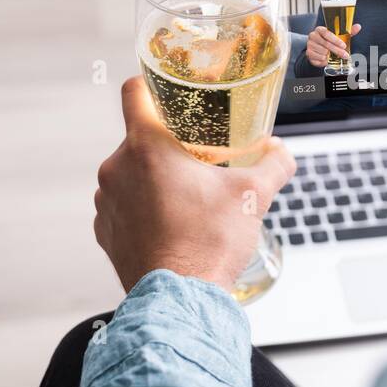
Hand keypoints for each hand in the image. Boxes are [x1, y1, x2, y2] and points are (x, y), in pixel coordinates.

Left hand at [94, 77, 295, 293]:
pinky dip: (142, 209)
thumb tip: (282, 151)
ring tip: (187, 198)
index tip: (167, 93)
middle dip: (167, 146)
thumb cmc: (210, 244)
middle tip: (198, 159)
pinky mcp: (104, 231)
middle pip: (138, 138)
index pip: (133, 93)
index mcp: (146, 147)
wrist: (181, 300)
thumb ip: (273, 163)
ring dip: (153, 179)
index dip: (150, 86)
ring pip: (130, 174)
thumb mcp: (253, 195)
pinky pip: (122, 206)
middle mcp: (116, 169)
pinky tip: (171, 224)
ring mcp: (106, 202)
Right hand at [305, 23, 361, 68]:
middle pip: (326, 44)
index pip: (326, 33)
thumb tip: (358, 27)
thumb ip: (348, 31)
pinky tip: (327, 59)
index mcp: (319, 29)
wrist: (317, 47)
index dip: (336, 40)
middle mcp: (313, 36)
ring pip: (322, 53)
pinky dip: (324, 61)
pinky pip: (318, 59)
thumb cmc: (329, 40)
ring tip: (332, 55)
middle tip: (345, 55)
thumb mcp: (339, 35)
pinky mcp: (308, 54)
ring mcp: (309, 45)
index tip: (344, 45)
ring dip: (329, 56)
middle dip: (337, 51)